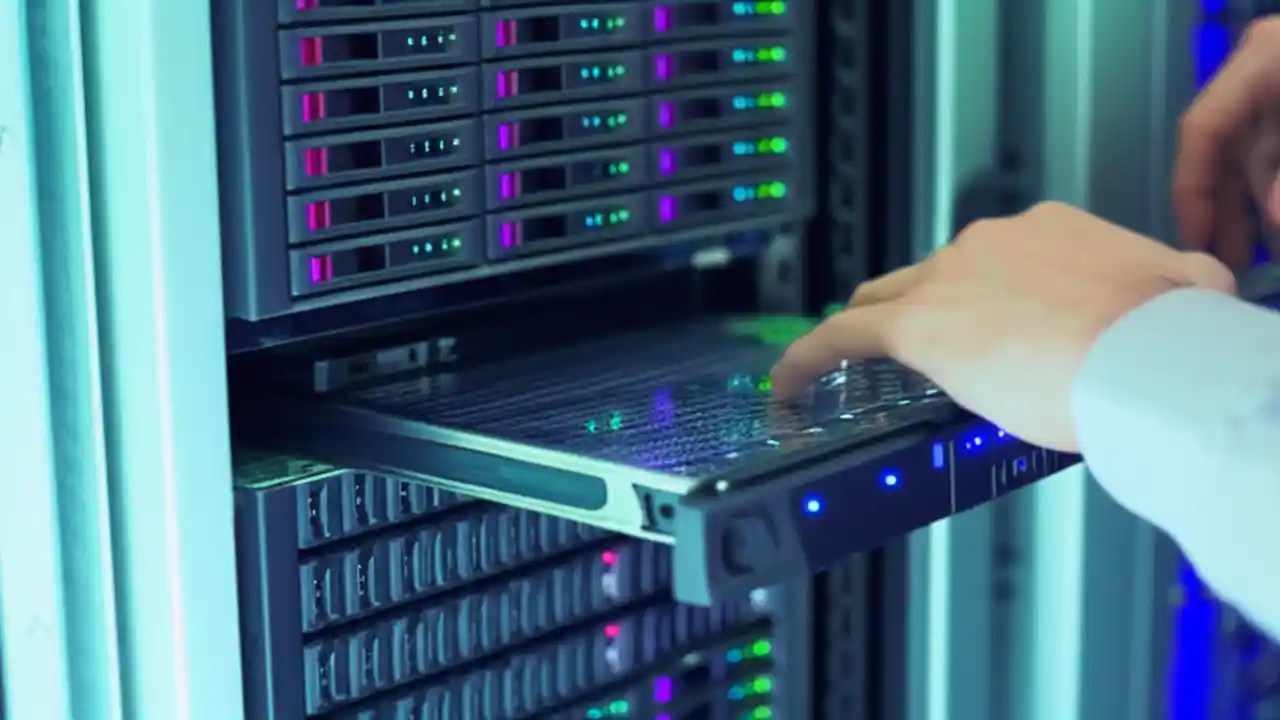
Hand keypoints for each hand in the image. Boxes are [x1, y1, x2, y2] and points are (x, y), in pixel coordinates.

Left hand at [770, 203, 1235, 451]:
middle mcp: (985, 244)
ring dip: (868, 334)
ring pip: (879, 303)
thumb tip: (1194, 285)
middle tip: (913, 351)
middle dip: (914, 310)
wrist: (1143, 352)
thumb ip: (1171, 281)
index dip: (975, 298)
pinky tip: (791, 384)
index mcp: (1043, 232)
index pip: (987, 262)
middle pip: (922, 276)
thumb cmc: (1163, 335)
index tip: (981, 326)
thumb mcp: (1183, 288)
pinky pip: (836, 339)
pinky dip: (808, 361)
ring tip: (849, 370)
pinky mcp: (912, 328)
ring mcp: (945, 280)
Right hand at [1175, 16, 1279, 271]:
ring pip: (1260, 161)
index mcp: (1260, 61)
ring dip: (1257, 211)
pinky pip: (1279, 157)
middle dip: (1233, 214)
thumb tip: (1270, 219)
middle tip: (1230, 269)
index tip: (1196, 245)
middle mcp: (1264, 74)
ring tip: (1259, 258)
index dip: (1193, 193)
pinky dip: (1275, 196)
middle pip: (1230, 154)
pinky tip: (1274, 231)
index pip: (1201, 130)